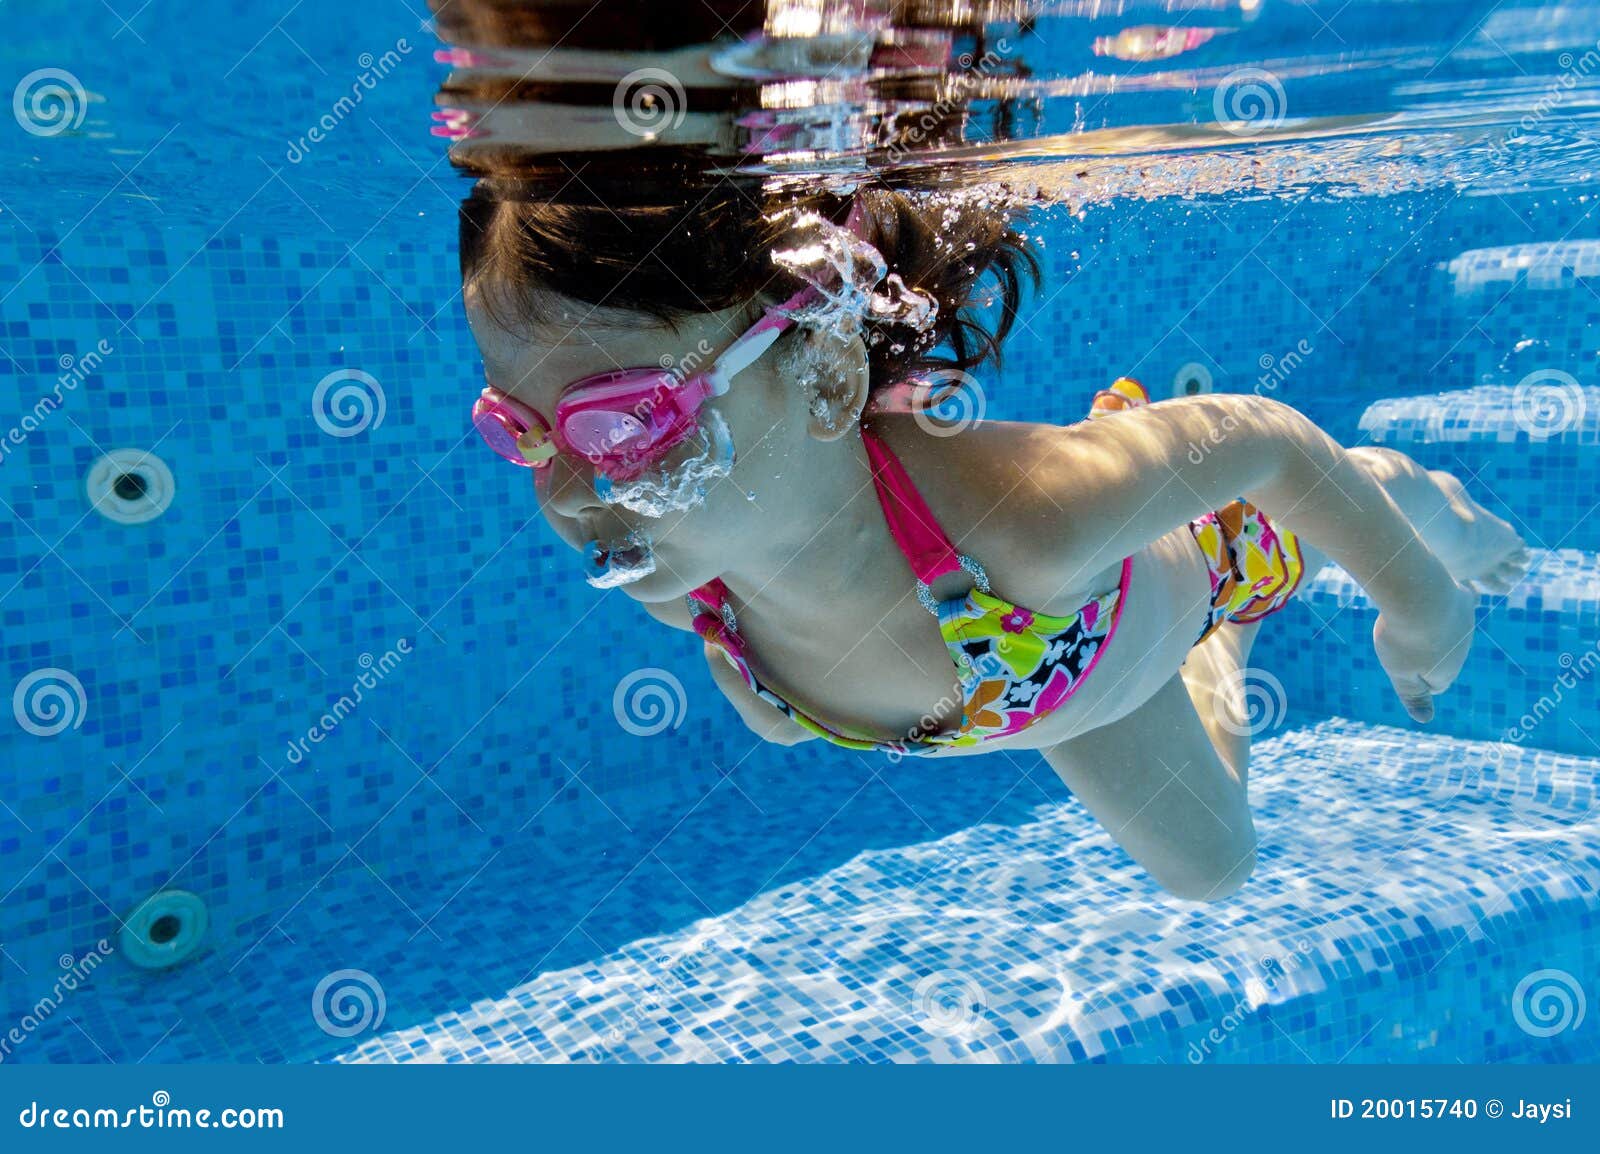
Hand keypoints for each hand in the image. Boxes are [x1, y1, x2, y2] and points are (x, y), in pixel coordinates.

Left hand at [1372, 582, 1476, 722]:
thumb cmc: (1404, 636)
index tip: (1402, 663)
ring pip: (1445, 628)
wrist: (1419, 591)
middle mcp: (1463, 648)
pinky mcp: (1461, 597)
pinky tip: (1424, 593)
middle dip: (1422, 649)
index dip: (1415, 676)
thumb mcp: (1400, 672)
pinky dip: (1436, 601)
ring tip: (1406, 614)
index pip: (1436, 684)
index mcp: (1448, 670)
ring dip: (1426, 624)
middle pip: (1442, 656)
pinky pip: (1451, 603)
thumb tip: (1424, 719)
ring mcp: (1465, 622)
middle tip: (1400, 637)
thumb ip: (1413, 695)